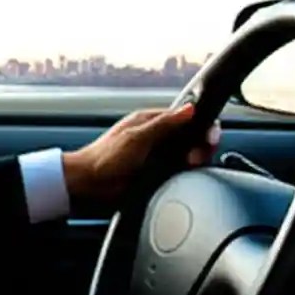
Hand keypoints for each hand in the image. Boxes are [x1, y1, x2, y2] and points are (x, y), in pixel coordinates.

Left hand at [62, 103, 220, 204]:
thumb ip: (164, 124)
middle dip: (200, 146)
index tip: (207, 140)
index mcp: (150, 122)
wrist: (88, 186)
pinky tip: (184, 177)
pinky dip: (186, 173)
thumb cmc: (104, 158)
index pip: (187, 117)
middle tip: (194, 159)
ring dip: (194, 161)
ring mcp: (157, 156)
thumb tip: (190, 109)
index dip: (202, 127)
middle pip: (192, 137)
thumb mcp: (137, 138)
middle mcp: (156, 137)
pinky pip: (179, 172)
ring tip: (189, 167)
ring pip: (188, 155)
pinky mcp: (156, 174)